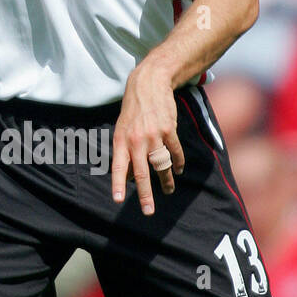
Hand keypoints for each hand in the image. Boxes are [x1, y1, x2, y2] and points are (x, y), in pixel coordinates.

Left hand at [111, 61, 184, 214]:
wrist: (149, 85)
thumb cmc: (132, 111)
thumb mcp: (121, 130)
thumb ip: (124, 153)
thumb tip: (128, 177)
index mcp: (121, 141)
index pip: (118, 166)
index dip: (118, 184)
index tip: (117, 200)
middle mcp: (136, 140)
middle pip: (142, 173)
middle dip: (145, 194)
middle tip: (148, 211)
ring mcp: (154, 136)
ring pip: (161, 166)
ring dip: (165, 181)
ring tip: (167, 191)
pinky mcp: (169, 130)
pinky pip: (175, 153)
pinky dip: (178, 164)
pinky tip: (178, 170)